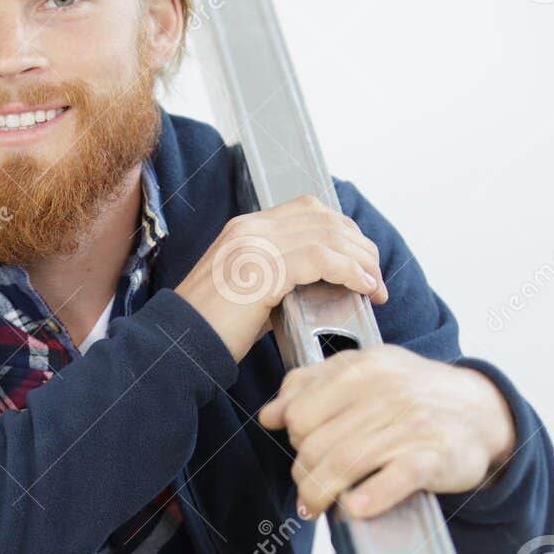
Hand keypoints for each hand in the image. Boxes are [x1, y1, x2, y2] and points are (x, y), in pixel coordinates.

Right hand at [173, 195, 387, 362]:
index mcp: (246, 228)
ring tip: (374, 286)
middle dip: (360, 246)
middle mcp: (252, 228)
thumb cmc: (210, 328)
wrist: (178, 343)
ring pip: (330, 235)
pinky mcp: (264, 269)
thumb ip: (279, 279)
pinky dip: (351, 271)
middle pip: (326, 218)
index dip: (343, 231)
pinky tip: (363, 287)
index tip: (360, 260)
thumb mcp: (246, 291)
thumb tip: (318, 289)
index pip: (309, 210)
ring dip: (362, 260)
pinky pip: (323, 259)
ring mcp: (256, 244)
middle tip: (375, 277)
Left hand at [257, 346, 516, 519]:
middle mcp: (386, 392)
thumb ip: (312, 385)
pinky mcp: (434, 457)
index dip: (294, 438)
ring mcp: (411, 425)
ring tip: (314, 505)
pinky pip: (392, 480)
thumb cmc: (415, 394)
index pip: (302, 411)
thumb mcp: (365, 373)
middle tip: (307, 486)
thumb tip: (269, 414)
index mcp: (363, 368)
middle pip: (317, 443)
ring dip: (320, 494)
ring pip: (344, 464)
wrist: (482, 411)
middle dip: (304, 472)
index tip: (302, 449)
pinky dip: (367, 499)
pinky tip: (353, 509)